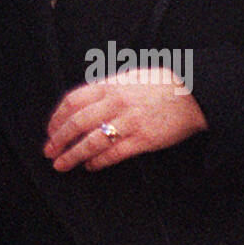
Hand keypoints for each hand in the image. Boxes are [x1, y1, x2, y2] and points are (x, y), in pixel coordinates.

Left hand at [43, 73, 206, 172]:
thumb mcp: (128, 78)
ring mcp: (129, 121)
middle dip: (59, 139)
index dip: (57, 117)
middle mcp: (115, 102)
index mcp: (109, 85)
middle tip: (49, 151)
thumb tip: (83, 104)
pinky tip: (90, 166)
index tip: (50, 130)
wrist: (194, 93)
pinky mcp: (144, 139)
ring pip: (91, 142)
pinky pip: (114, 153)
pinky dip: (98, 162)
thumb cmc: (160, 84)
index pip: (72, 101)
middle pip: (76, 123)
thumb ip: (106, 90)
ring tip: (62, 164)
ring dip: (73, 155)